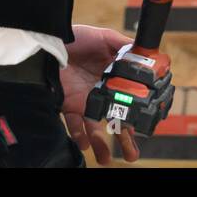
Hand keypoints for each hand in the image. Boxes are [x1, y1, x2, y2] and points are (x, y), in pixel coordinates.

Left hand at [61, 25, 140, 164]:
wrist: (48, 40)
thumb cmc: (76, 38)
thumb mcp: (104, 37)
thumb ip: (123, 46)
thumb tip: (146, 54)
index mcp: (112, 78)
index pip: (129, 99)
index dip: (138, 113)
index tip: (148, 125)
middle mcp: (100, 93)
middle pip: (115, 119)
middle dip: (125, 138)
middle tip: (132, 155)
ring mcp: (84, 101)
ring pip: (95, 127)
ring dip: (101, 143)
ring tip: (106, 158)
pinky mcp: (67, 105)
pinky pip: (73, 125)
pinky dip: (79, 136)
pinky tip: (85, 144)